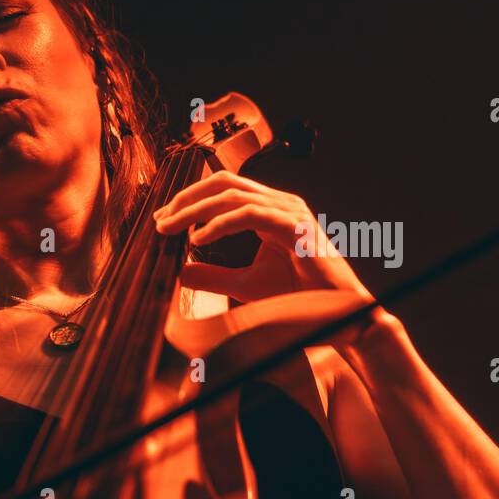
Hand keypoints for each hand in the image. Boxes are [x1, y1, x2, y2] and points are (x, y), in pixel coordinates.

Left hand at [154, 171, 374, 305]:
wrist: (338, 316)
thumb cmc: (298, 299)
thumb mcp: (245, 285)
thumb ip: (213, 276)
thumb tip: (179, 270)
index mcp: (270, 210)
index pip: (223, 189)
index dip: (189, 200)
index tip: (162, 221)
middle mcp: (280, 204)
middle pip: (224, 182)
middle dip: (186, 198)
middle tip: (159, 221)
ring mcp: (290, 212)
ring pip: (232, 194)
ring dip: (195, 210)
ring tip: (169, 229)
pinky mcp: (295, 227)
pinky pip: (250, 214)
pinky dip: (219, 225)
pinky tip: (198, 240)